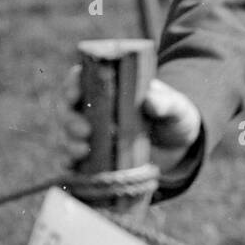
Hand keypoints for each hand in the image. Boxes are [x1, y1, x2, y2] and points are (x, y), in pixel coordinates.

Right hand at [63, 71, 202, 174]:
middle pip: (68, 108)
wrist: (178, 148)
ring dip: (68, 142)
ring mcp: (91, 134)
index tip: (75, 94)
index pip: (81, 78)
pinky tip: (72, 166)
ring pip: (66, 134)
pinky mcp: (92, 157)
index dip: (72, 83)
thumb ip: (166, 103)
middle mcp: (95, 109)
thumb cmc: (175, 118)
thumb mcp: (177, 107)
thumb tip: (150, 100)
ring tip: (83, 151)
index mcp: (111, 87)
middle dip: (69, 119)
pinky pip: (70, 159)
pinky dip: (67, 163)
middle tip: (84, 130)